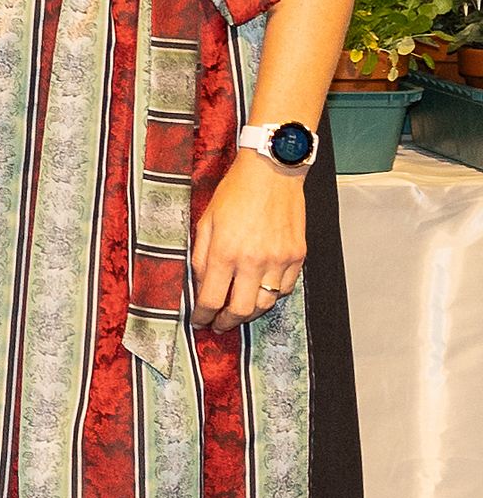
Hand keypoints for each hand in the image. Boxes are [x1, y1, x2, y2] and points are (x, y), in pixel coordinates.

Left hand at [188, 148, 310, 332]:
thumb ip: (202, 257)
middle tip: (218, 324)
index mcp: (226, 252)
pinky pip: (285, 288)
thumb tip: (202, 286)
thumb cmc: (235, 193)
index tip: (198, 321)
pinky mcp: (298, 255)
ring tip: (237, 311)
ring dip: (249, 312)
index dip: (202, 315)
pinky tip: (260, 292)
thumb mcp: (206, 222)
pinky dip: (271, 295)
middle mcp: (254, 260)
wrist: (272, 172)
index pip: (211, 299)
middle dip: (226, 322)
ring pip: (266, 303)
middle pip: (240, 310)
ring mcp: (280, 259)